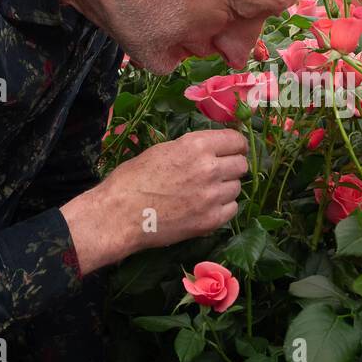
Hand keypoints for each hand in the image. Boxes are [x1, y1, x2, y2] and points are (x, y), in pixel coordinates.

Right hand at [61, 130, 247, 268]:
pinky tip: (207, 207)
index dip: (236, 145)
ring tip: (207, 192)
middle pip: (241, 164)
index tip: (233, 150)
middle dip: (232, 167)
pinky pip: (232, 209)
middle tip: (219, 173)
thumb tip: (211, 149)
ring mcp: (212, 196)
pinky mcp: (211, 220)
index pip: (236, 140)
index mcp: (196, 146)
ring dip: (226, 188)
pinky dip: (223, 208)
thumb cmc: (132, 179)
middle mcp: (210, 168)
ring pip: (237, 188)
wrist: (119, 214)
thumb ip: (191, 149)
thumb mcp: (162, 150)